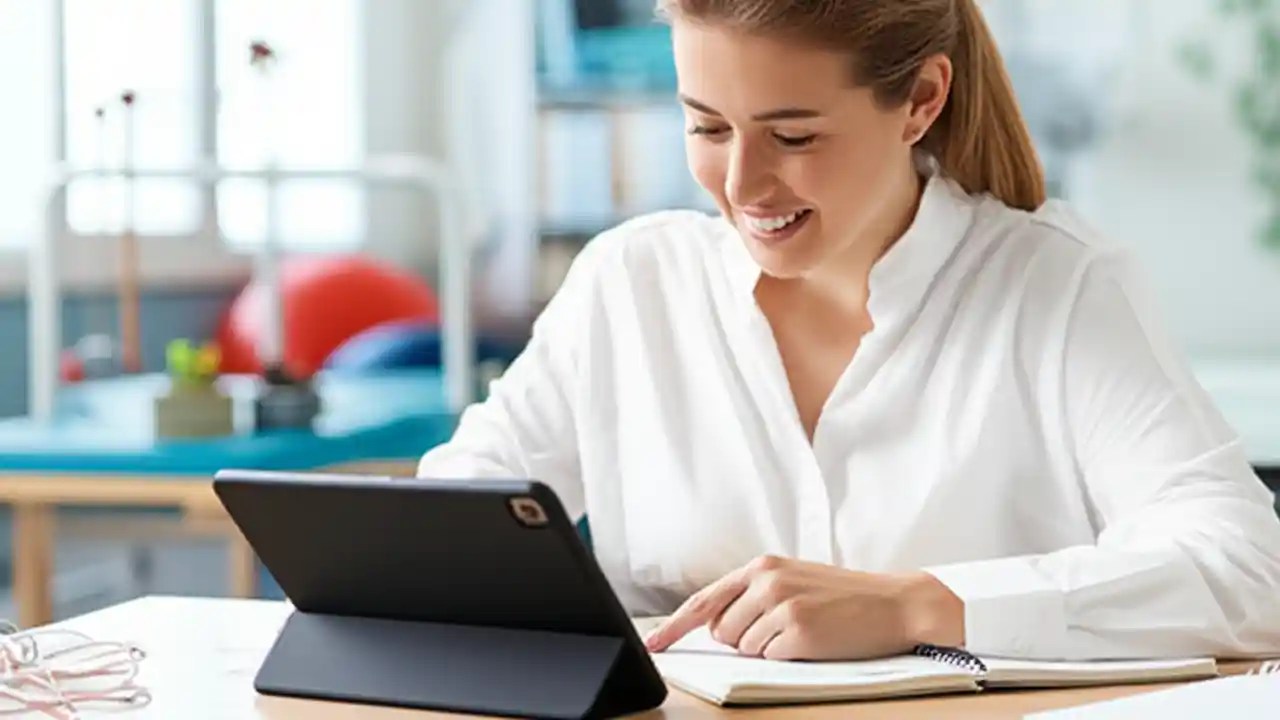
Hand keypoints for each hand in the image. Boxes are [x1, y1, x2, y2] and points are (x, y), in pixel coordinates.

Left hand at [643, 555, 963, 660]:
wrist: (894, 602)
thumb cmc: (844, 596)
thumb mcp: (793, 580)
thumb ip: (754, 594)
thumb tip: (717, 626)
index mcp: (761, 566)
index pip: (705, 600)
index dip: (674, 626)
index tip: (654, 644)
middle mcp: (766, 581)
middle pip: (722, 631)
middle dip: (745, 638)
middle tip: (784, 627)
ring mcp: (781, 606)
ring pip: (745, 648)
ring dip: (769, 649)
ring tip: (804, 630)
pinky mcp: (798, 631)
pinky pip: (771, 658)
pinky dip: (789, 657)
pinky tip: (815, 640)